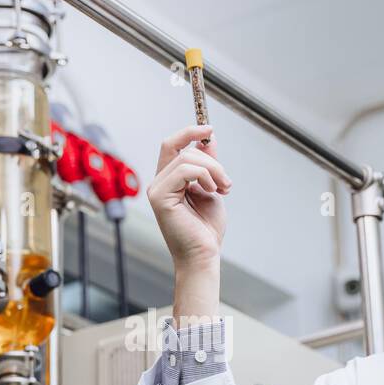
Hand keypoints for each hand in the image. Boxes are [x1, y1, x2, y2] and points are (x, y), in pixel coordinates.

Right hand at [146, 125, 231, 272]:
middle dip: (211, 160)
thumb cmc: (205, 230)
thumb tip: (209, 138)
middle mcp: (158, 183)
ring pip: (187, 160)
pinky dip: (205, 176)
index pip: (171, 145)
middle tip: (227, 181)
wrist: (204, 255)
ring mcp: (156, 190)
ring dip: (213, 170)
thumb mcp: (212, 188)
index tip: (209, 128)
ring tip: (224, 188)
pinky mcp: (160, 197)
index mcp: (168, 181)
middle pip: (181, 150)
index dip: (188, 132)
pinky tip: (212, 191)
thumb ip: (208, 165)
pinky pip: (185, 170)